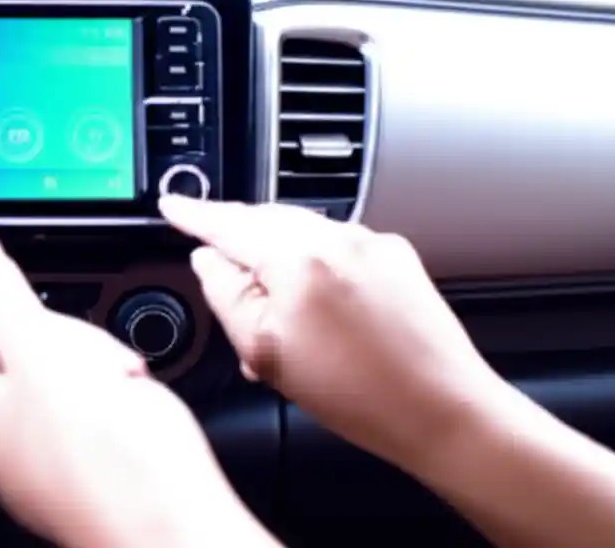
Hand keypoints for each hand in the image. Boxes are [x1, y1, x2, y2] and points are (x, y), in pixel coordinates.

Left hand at [0, 223, 277, 547]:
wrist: (167, 522)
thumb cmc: (103, 443)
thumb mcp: (40, 342)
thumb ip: (1, 290)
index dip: (43, 320)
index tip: (70, 332)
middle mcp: (2, 446)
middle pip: (44, 359)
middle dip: (84, 353)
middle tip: (111, 370)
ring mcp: (45, 471)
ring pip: (82, 393)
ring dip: (111, 383)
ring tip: (134, 400)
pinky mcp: (89, 487)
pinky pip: (109, 430)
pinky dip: (130, 420)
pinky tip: (145, 429)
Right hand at [159, 195, 501, 465]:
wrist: (442, 410)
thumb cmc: (359, 393)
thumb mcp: (265, 352)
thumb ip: (226, 296)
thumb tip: (208, 261)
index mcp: (297, 258)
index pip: (228, 222)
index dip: (194, 213)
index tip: (172, 204)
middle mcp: (337, 237)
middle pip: (265, 221)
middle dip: (237, 241)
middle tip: (219, 277)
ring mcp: (371, 243)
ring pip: (301, 234)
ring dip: (276, 260)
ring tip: (274, 320)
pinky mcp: (396, 256)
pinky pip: (336, 248)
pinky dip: (313, 269)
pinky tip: (314, 315)